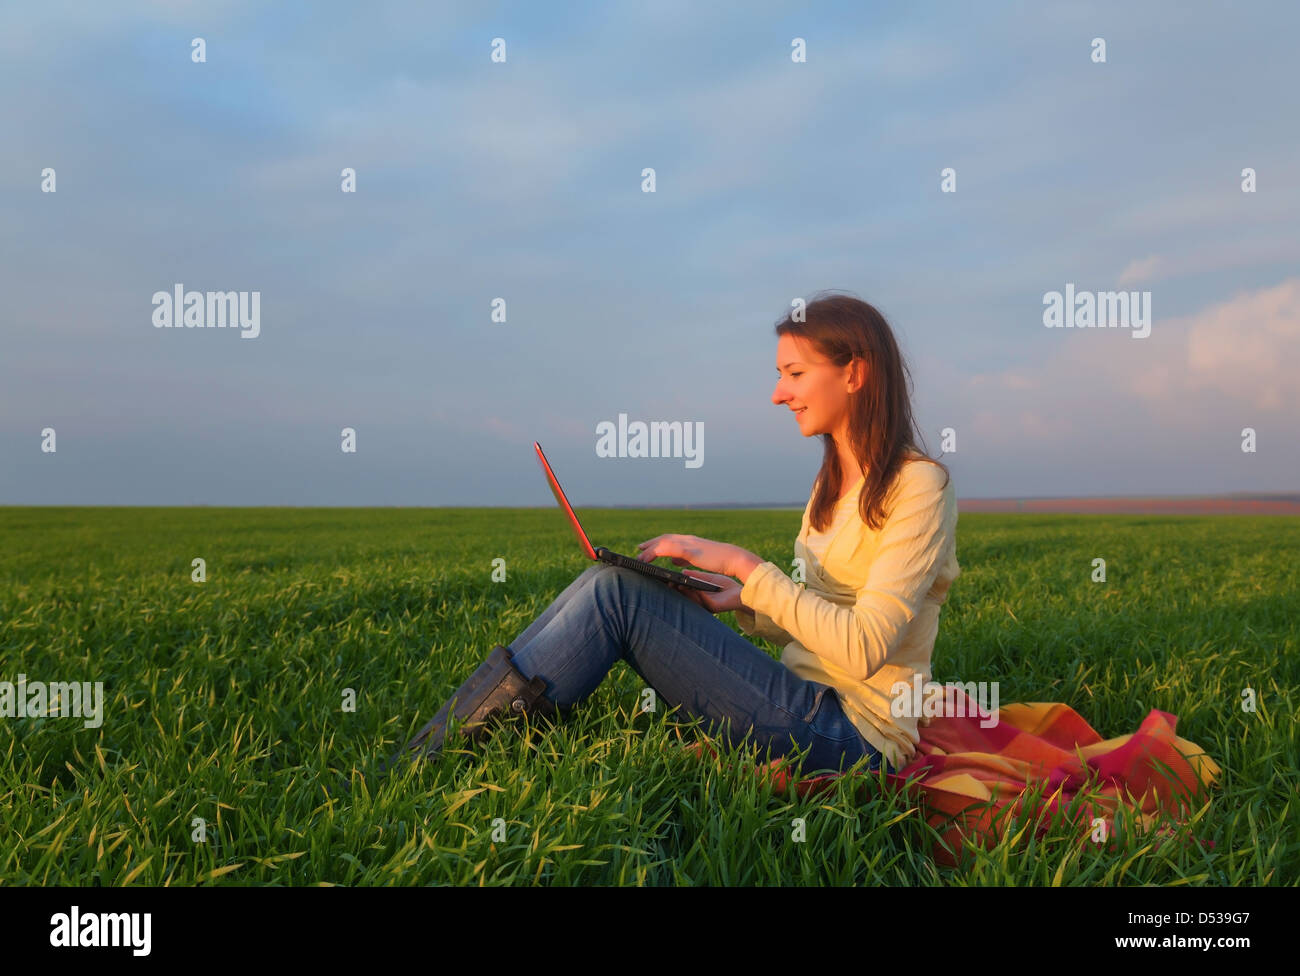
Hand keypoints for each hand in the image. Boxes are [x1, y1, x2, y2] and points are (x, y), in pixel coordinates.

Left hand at [634, 533, 753, 578]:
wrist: (735, 559)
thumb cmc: (721, 562)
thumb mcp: (700, 560)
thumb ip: (686, 559)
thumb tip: (674, 561)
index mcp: (691, 543)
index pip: (671, 540)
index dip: (658, 543)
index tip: (646, 547)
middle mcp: (688, 540)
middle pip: (665, 538)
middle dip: (651, 543)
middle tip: (639, 549)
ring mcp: (689, 544)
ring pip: (664, 542)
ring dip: (650, 548)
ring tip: (639, 556)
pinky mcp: (690, 551)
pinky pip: (669, 549)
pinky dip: (656, 552)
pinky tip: (648, 558)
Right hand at [668, 571, 743, 614]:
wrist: (742, 592)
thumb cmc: (724, 586)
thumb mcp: (707, 579)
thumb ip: (695, 576)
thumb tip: (681, 571)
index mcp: (697, 595)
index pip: (682, 590)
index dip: (673, 584)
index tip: (664, 578)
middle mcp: (700, 602)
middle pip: (684, 597)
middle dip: (675, 588)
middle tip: (667, 581)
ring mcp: (707, 605)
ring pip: (692, 600)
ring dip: (683, 592)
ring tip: (676, 584)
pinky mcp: (714, 607)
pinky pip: (704, 601)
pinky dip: (697, 594)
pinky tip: (693, 587)